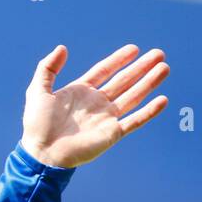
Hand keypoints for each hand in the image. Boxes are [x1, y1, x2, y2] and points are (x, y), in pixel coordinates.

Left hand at [21, 44, 168, 167]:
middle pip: (123, 81)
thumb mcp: (37, 91)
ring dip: (149, 83)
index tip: (134, 48)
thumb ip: (47, 68)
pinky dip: (149, 111)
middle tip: (159, 54)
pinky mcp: (111, 133)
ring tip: (164, 68)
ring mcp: (105, 118)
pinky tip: (162, 99)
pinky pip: (135, 121)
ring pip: (133, 97)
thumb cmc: (37, 125)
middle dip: (141, 67)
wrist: (42, 154)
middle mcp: (96, 103)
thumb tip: (62, 48)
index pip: (104, 71)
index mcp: (80, 92)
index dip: (118, 60)